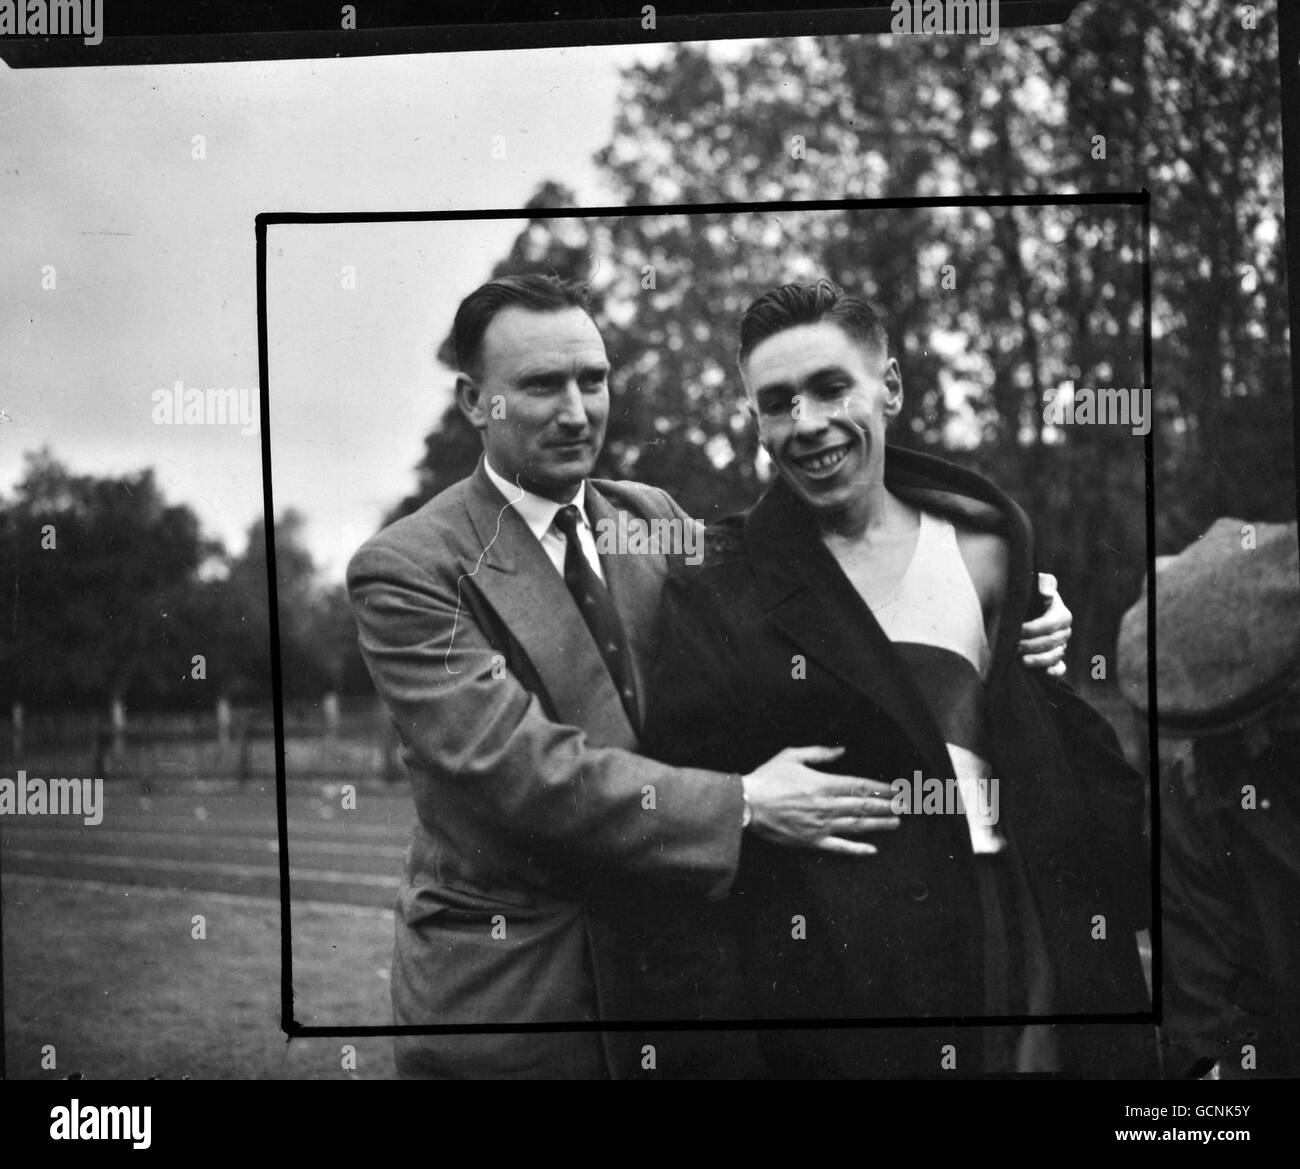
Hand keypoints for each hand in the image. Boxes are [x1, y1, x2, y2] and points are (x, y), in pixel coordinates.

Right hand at [741, 745, 899, 856]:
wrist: (746, 804)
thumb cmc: (768, 778)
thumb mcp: (791, 755)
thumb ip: (819, 753)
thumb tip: (841, 750)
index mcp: (823, 784)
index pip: (860, 786)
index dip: (881, 788)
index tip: (897, 788)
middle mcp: (826, 806)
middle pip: (864, 806)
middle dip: (887, 805)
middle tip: (906, 805)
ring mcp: (821, 825)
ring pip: (857, 826)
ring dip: (879, 824)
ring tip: (896, 823)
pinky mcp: (811, 841)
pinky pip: (839, 847)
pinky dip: (856, 849)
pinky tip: (871, 850)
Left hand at [1019, 571, 1070, 676]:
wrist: (1025, 612)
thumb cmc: (1030, 596)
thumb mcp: (1035, 585)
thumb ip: (1043, 583)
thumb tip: (1047, 593)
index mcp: (1062, 615)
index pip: (1050, 624)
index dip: (1033, 629)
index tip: (1017, 629)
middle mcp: (1064, 632)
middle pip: (1051, 642)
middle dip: (1031, 644)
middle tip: (1014, 645)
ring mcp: (1061, 647)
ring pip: (1055, 656)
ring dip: (1039, 660)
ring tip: (1022, 661)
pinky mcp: (1055, 659)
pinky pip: (1060, 668)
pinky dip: (1055, 672)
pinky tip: (1046, 673)